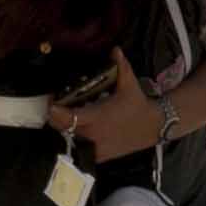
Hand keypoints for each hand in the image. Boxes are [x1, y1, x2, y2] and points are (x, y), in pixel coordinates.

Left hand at [45, 47, 160, 162]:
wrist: (153, 126)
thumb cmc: (137, 104)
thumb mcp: (129, 83)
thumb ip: (120, 66)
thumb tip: (115, 48)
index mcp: (97, 117)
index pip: (68, 118)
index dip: (56, 111)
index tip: (52, 102)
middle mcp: (93, 134)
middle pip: (64, 129)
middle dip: (57, 118)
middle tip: (56, 107)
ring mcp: (95, 148)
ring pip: (70, 140)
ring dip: (65, 129)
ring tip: (65, 117)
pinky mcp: (99, 156)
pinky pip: (80, 150)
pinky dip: (75, 141)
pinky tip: (77, 130)